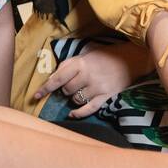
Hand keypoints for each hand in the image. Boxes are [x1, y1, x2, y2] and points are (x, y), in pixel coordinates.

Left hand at [33, 41, 149, 117]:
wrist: (132, 59)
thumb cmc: (106, 55)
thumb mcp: (86, 54)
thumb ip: (70, 64)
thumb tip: (53, 77)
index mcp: (81, 63)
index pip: (58, 78)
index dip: (45, 88)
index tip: (35, 96)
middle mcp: (88, 76)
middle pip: (66, 90)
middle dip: (66, 89)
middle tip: (73, 84)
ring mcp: (98, 87)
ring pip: (76, 99)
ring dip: (74, 98)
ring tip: (80, 91)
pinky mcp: (106, 96)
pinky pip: (88, 109)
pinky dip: (79, 113)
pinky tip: (72, 113)